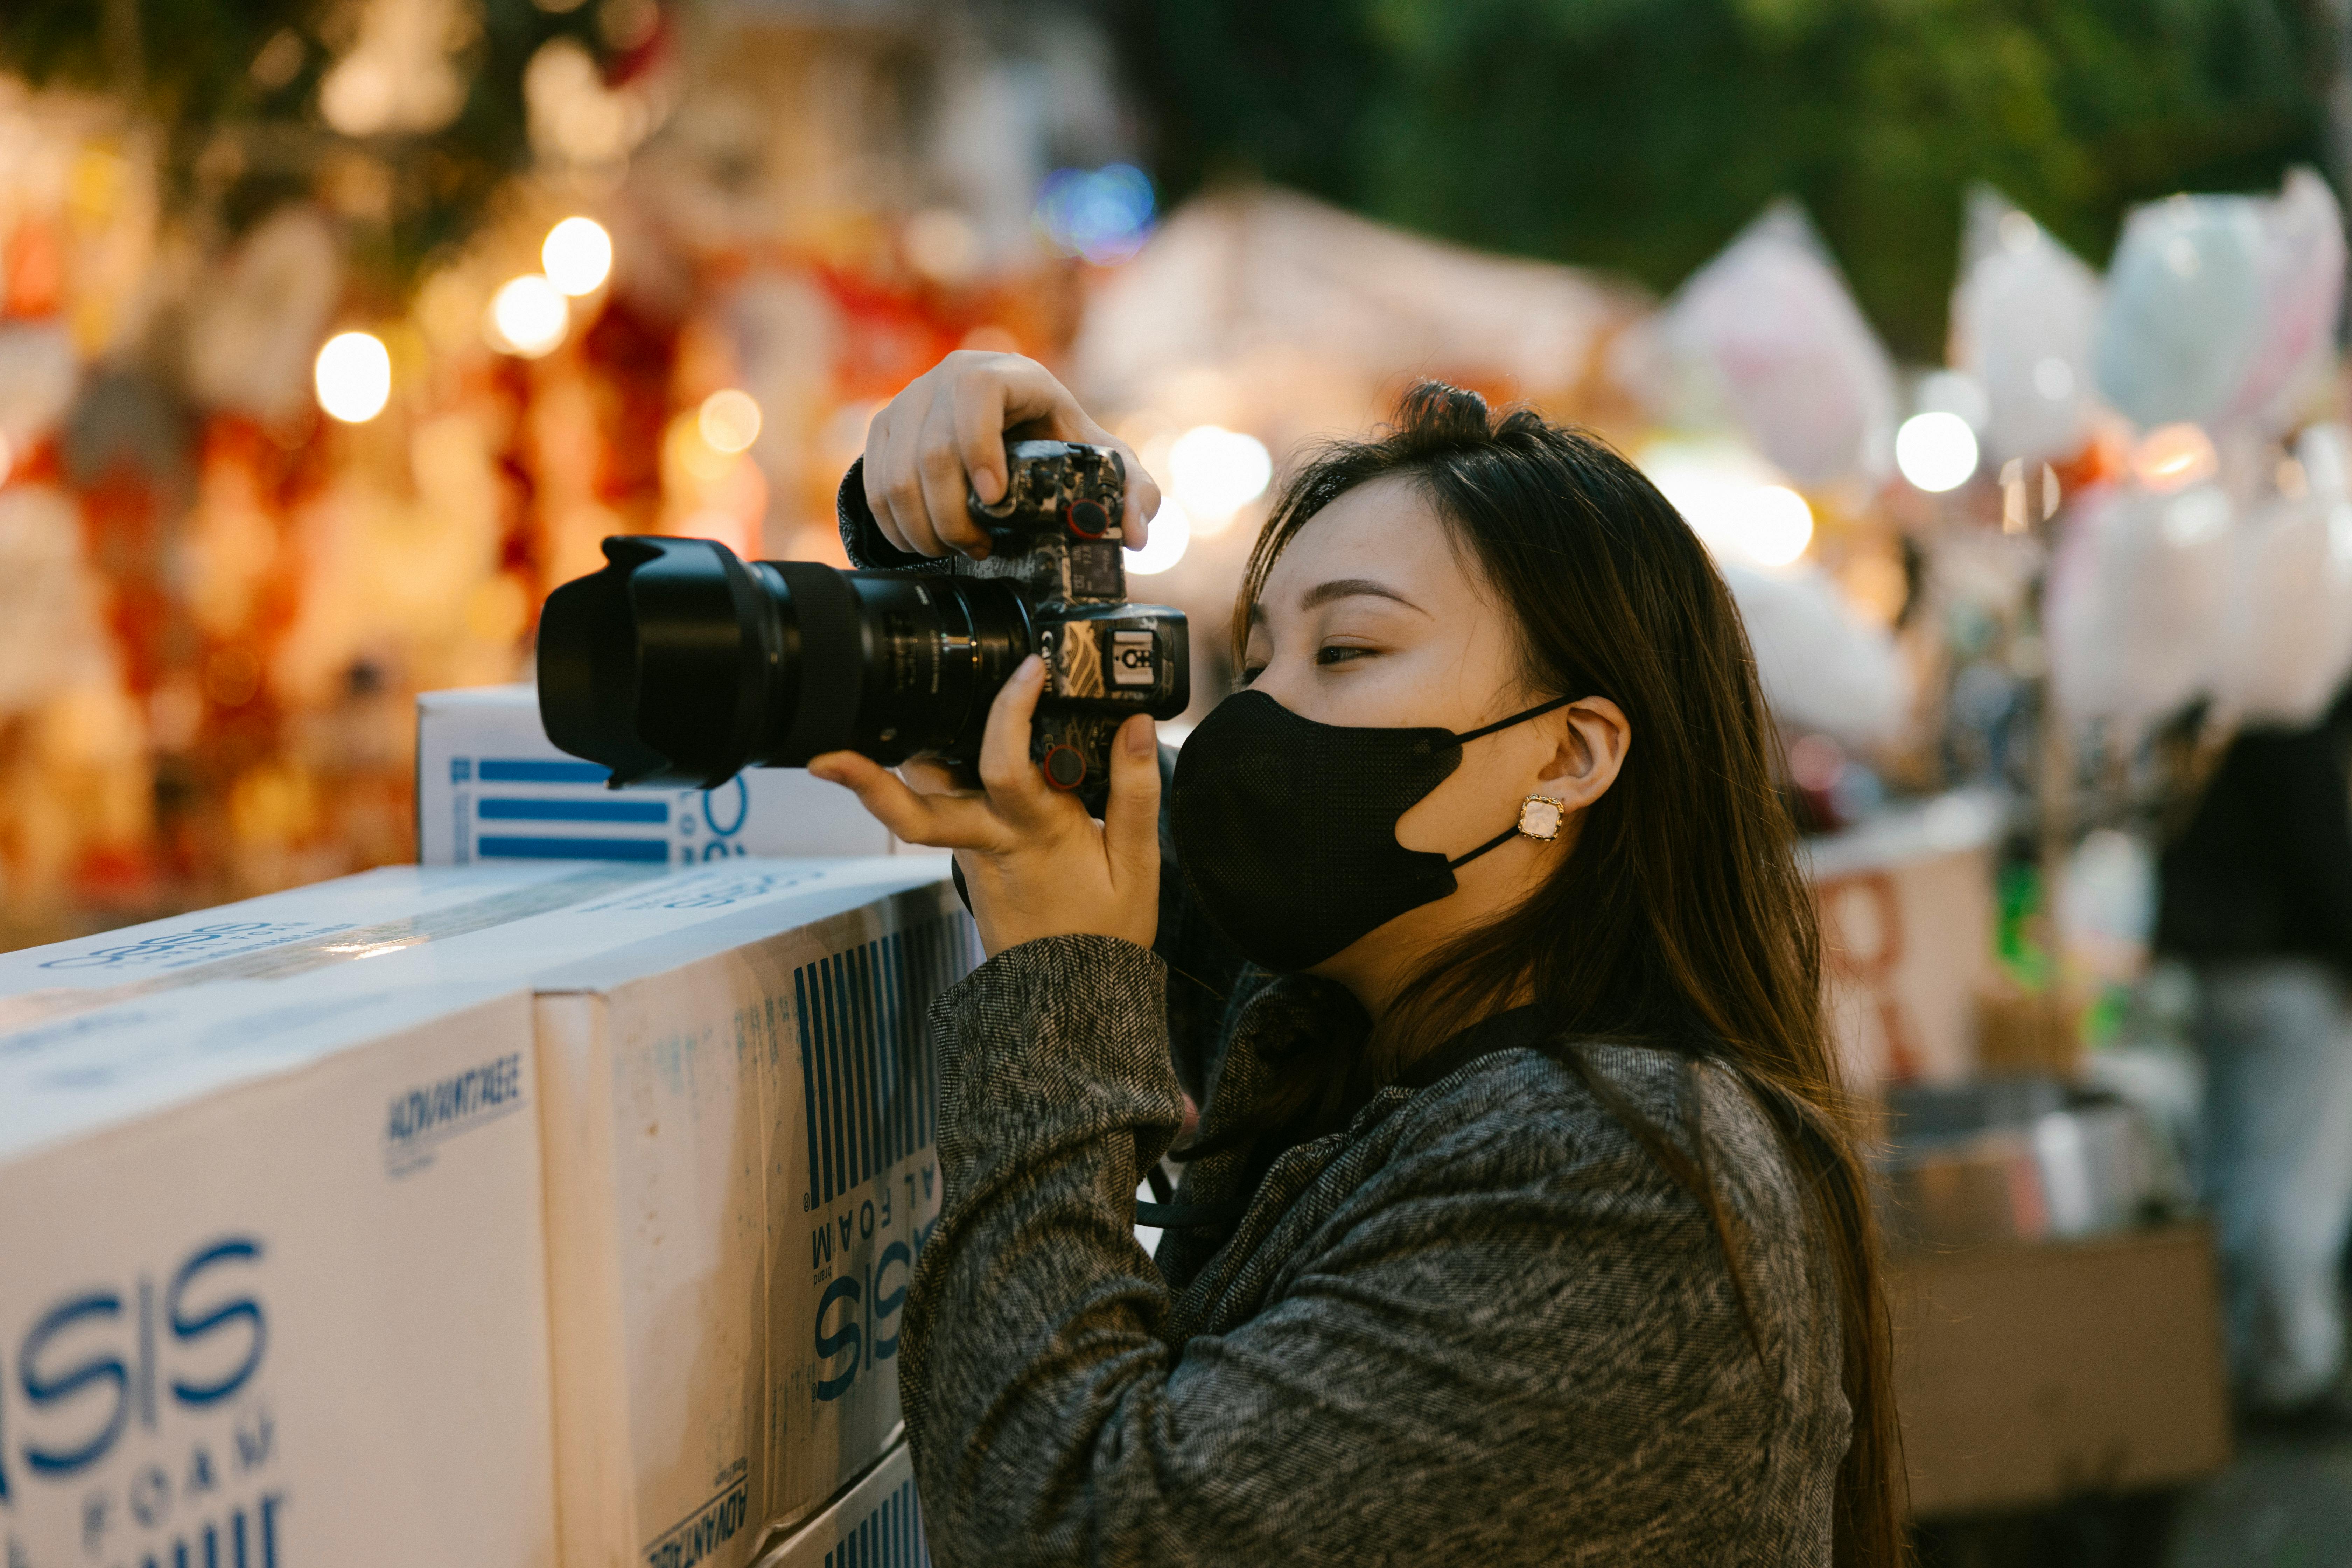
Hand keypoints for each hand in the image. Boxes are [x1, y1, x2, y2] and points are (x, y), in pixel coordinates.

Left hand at [807, 656, 1160, 956]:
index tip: (1030, 668)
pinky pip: (942, 806)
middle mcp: (985, 840)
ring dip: (901, 763)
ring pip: (921, 797)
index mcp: (1031, 835)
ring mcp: (968, 852)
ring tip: (894, 714)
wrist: (1071, 998)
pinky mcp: (966, 859)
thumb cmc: (1103, 935)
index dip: (1011, 709)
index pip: (1004, 762)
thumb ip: (1135, 794)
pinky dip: (938, 774)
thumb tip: (1137, 725)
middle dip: (867, 781)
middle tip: (824, 757)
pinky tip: (951, 741)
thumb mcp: (1136, 867)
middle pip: (914, 803)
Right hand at [860, 350, 1161, 559]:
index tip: (995, 502)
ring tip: (956, 548)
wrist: (1009, 426)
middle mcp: (949, 376)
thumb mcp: (1103, 461)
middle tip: (980, 546)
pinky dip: (895, 526)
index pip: (976, 393)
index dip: (979, 448)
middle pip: (931, 448)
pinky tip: (924, 543)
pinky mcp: (883, 429)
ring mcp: (909, 401)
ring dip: (923, 528)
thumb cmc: (1058, 443)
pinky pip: (873, 485)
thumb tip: (1135, 534)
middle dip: (953, 515)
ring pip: (895, 474)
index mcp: (1007, 373)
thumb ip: (1132, 490)